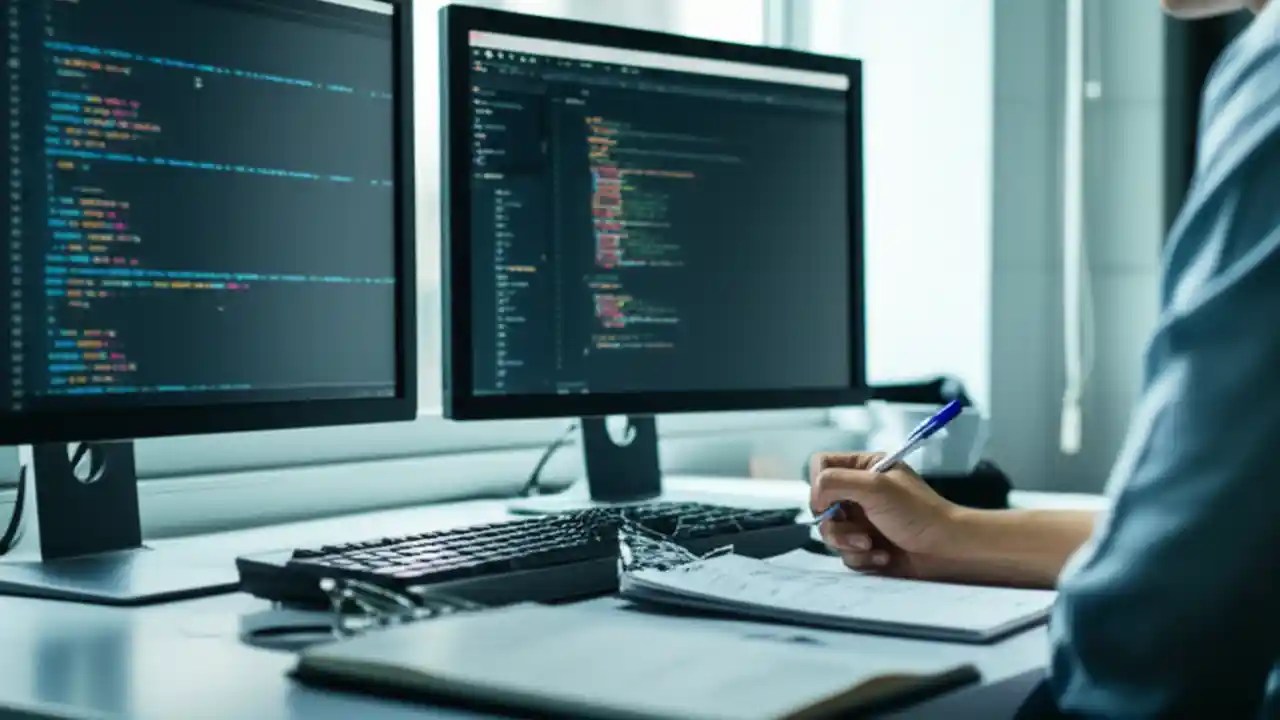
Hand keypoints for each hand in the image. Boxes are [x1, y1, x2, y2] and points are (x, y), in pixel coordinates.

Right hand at [809, 452, 963, 580]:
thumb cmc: (917, 512)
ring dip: (849, 544)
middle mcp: (860, 493)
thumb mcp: (875, 486)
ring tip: (872, 547)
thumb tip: (815, 496)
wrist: (947, 550)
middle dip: (836, 524)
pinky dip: (862, 558)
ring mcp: (862, 521)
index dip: (819, 485)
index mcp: (864, 469)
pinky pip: (845, 554)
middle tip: (859, 532)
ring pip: (830, 533)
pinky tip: (884, 557)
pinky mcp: (866, 546)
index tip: (829, 503)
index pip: (821, 466)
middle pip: (820, 505)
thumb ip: (836, 482)